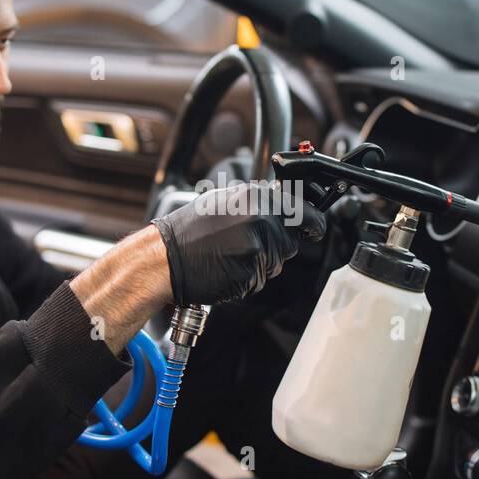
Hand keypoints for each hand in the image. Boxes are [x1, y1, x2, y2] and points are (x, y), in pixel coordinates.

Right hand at [150, 182, 326, 305]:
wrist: (164, 259)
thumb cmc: (188, 232)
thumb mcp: (224, 202)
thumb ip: (258, 204)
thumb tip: (288, 207)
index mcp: (255, 197)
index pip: (305, 212)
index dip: (313, 224)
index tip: (315, 228)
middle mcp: (261, 219)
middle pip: (290, 242)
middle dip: (275, 247)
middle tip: (245, 246)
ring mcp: (258, 247)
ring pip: (276, 263)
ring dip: (259, 264)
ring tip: (228, 255)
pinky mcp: (252, 272)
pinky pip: (260, 280)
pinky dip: (247, 279)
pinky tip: (224, 269)